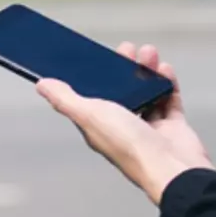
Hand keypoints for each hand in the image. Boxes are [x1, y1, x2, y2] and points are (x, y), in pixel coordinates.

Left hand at [36, 42, 211, 203]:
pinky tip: (164, 69)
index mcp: (98, 125)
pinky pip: (169, 100)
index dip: (93, 76)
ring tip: (149, 52)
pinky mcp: (172, 127)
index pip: (91, 96)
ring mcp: (148, 127)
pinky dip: (167, 83)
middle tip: (127, 48)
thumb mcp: (90, 116)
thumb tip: (42, 85)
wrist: (173, 168)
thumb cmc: (130, 146)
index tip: (97, 55)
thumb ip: (65, 99)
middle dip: (123, 68)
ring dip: (146, 72)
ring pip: (146, 93)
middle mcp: (122, 127)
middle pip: (121, 91)